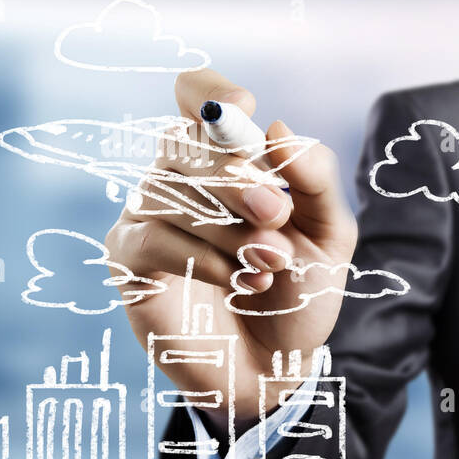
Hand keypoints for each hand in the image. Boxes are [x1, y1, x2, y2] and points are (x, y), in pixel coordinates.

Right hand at [105, 69, 357, 423]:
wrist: (279, 366)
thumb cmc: (299, 290)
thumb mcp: (329, 235)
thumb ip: (316, 181)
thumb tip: (278, 129)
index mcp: (226, 158)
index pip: (194, 95)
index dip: (210, 92)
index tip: (242, 107)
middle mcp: (179, 177)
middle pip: (182, 142)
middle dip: (235, 177)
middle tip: (278, 214)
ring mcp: (147, 216)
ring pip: (170, 194)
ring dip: (231, 230)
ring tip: (272, 264)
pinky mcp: (129, 262)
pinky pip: (154, 240)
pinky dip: (207, 260)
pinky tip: (242, 283)